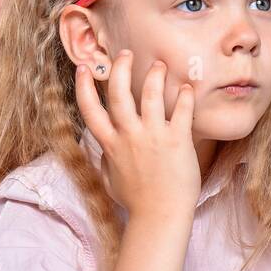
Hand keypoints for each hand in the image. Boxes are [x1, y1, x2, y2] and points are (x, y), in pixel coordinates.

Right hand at [74, 49, 199, 217]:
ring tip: (159, 64)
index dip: (83, 86)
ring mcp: (153, 136)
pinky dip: (185, 95)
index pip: (90, 109)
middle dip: (119, 68)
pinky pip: (181, 110)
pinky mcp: (177, 140)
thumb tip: (102, 151)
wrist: (161, 216)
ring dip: (154, 75)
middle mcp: (129, 136)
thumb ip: (105, 161)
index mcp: (111, 145)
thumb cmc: (137, 202)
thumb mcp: (111, 181)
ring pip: (149, 94)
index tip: (83, 68)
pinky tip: (187, 87)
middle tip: (125, 54)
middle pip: (118, 93)